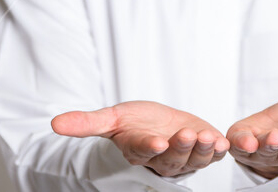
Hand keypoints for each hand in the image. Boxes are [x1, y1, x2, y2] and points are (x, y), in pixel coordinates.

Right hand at [52, 100, 230, 177]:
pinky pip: (212, 154)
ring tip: (207, 136)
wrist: (158, 124)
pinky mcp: (202, 150)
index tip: (156, 142)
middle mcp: (161, 159)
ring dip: (201, 149)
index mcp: (137, 150)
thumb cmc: (134, 122)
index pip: (142, 151)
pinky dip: (218, 149)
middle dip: (179, 147)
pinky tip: (223, 141)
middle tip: (184, 135)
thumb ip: (86, 123)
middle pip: (172, 158)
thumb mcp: (110, 118)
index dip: (149, 148)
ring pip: (194, 158)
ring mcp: (184, 157)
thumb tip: (54, 123)